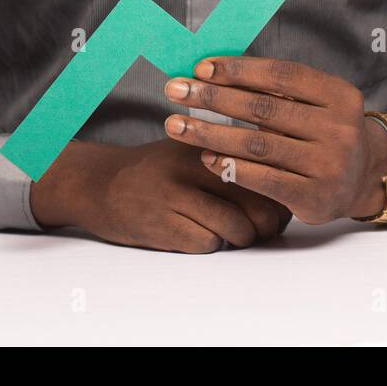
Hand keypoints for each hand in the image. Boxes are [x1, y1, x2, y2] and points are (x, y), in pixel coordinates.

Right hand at [29, 137, 290, 252]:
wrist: (100, 185)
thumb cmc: (161, 171)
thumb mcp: (194, 146)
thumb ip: (236, 153)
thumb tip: (286, 177)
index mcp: (209, 140)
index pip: (266, 168)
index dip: (280, 192)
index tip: (279, 202)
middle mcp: (195, 164)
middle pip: (260, 203)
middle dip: (269, 223)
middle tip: (263, 226)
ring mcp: (177, 195)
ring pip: (238, 228)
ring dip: (243, 238)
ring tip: (235, 233)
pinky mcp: (162, 224)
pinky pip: (209, 244)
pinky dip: (213, 245)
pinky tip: (203, 235)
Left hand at [162, 56, 386, 224]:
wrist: (363, 177)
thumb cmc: (324, 130)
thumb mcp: (317, 102)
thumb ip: (276, 89)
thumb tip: (212, 71)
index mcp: (339, 95)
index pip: (282, 75)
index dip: (238, 69)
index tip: (200, 68)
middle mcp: (339, 129)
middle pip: (264, 108)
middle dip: (213, 97)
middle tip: (175, 90)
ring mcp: (328, 166)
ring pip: (257, 145)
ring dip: (210, 132)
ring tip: (176, 126)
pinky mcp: (314, 198)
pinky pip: (262, 179)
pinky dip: (230, 166)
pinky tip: (205, 156)